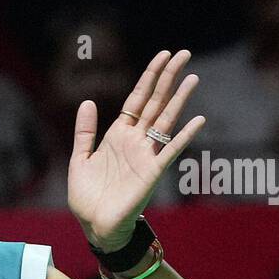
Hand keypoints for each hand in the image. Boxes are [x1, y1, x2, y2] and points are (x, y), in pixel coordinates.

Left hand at [68, 50, 205, 250]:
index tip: (162, 56)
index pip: (137, 99)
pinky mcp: (152, 172)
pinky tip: (198, 119)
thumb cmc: (87, 196)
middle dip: (168, 78)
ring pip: (165, 120)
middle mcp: (135, 141)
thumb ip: (85, 131)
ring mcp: (146, 155)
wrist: (94, 225)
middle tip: (183, 53)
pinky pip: (171, 150)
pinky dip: (184, 135)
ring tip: (193, 77)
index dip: (149, 77)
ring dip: (179, 99)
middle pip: (155, 102)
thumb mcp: (80, 158)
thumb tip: (88, 101)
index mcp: (118, 135)